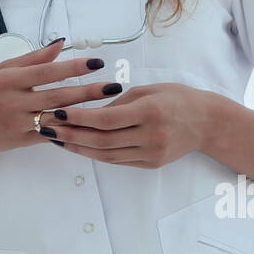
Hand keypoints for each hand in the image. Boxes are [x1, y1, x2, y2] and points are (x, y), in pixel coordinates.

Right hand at [0, 38, 118, 161]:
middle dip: (88, 92)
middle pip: (58, 96)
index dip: (73, 67)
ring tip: (108, 106)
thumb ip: (31, 58)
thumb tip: (59, 44)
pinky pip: (51, 134)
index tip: (97, 62)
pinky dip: (69, 129)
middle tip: (113, 86)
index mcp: (8, 80)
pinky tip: (90, 125)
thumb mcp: (0, 70)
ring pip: (57, 117)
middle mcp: (13, 102)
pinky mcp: (22, 141)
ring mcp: (18, 124)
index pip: (47, 72)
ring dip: (84, 112)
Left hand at [47, 83, 221, 167]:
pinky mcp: (150, 164)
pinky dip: (96, 154)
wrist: (207, 122)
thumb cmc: (177, 98)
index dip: (79, 118)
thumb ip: (118, 102)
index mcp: (149, 111)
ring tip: (56, 140)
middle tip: (46, 129)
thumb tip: (89, 111)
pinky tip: (79, 147)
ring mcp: (151, 153)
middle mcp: (150, 136)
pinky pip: (117, 161)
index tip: (57, 113)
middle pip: (102, 140)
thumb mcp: (149, 90)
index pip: (106, 119)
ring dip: (78, 148)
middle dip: (71, 136)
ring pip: (107, 155)